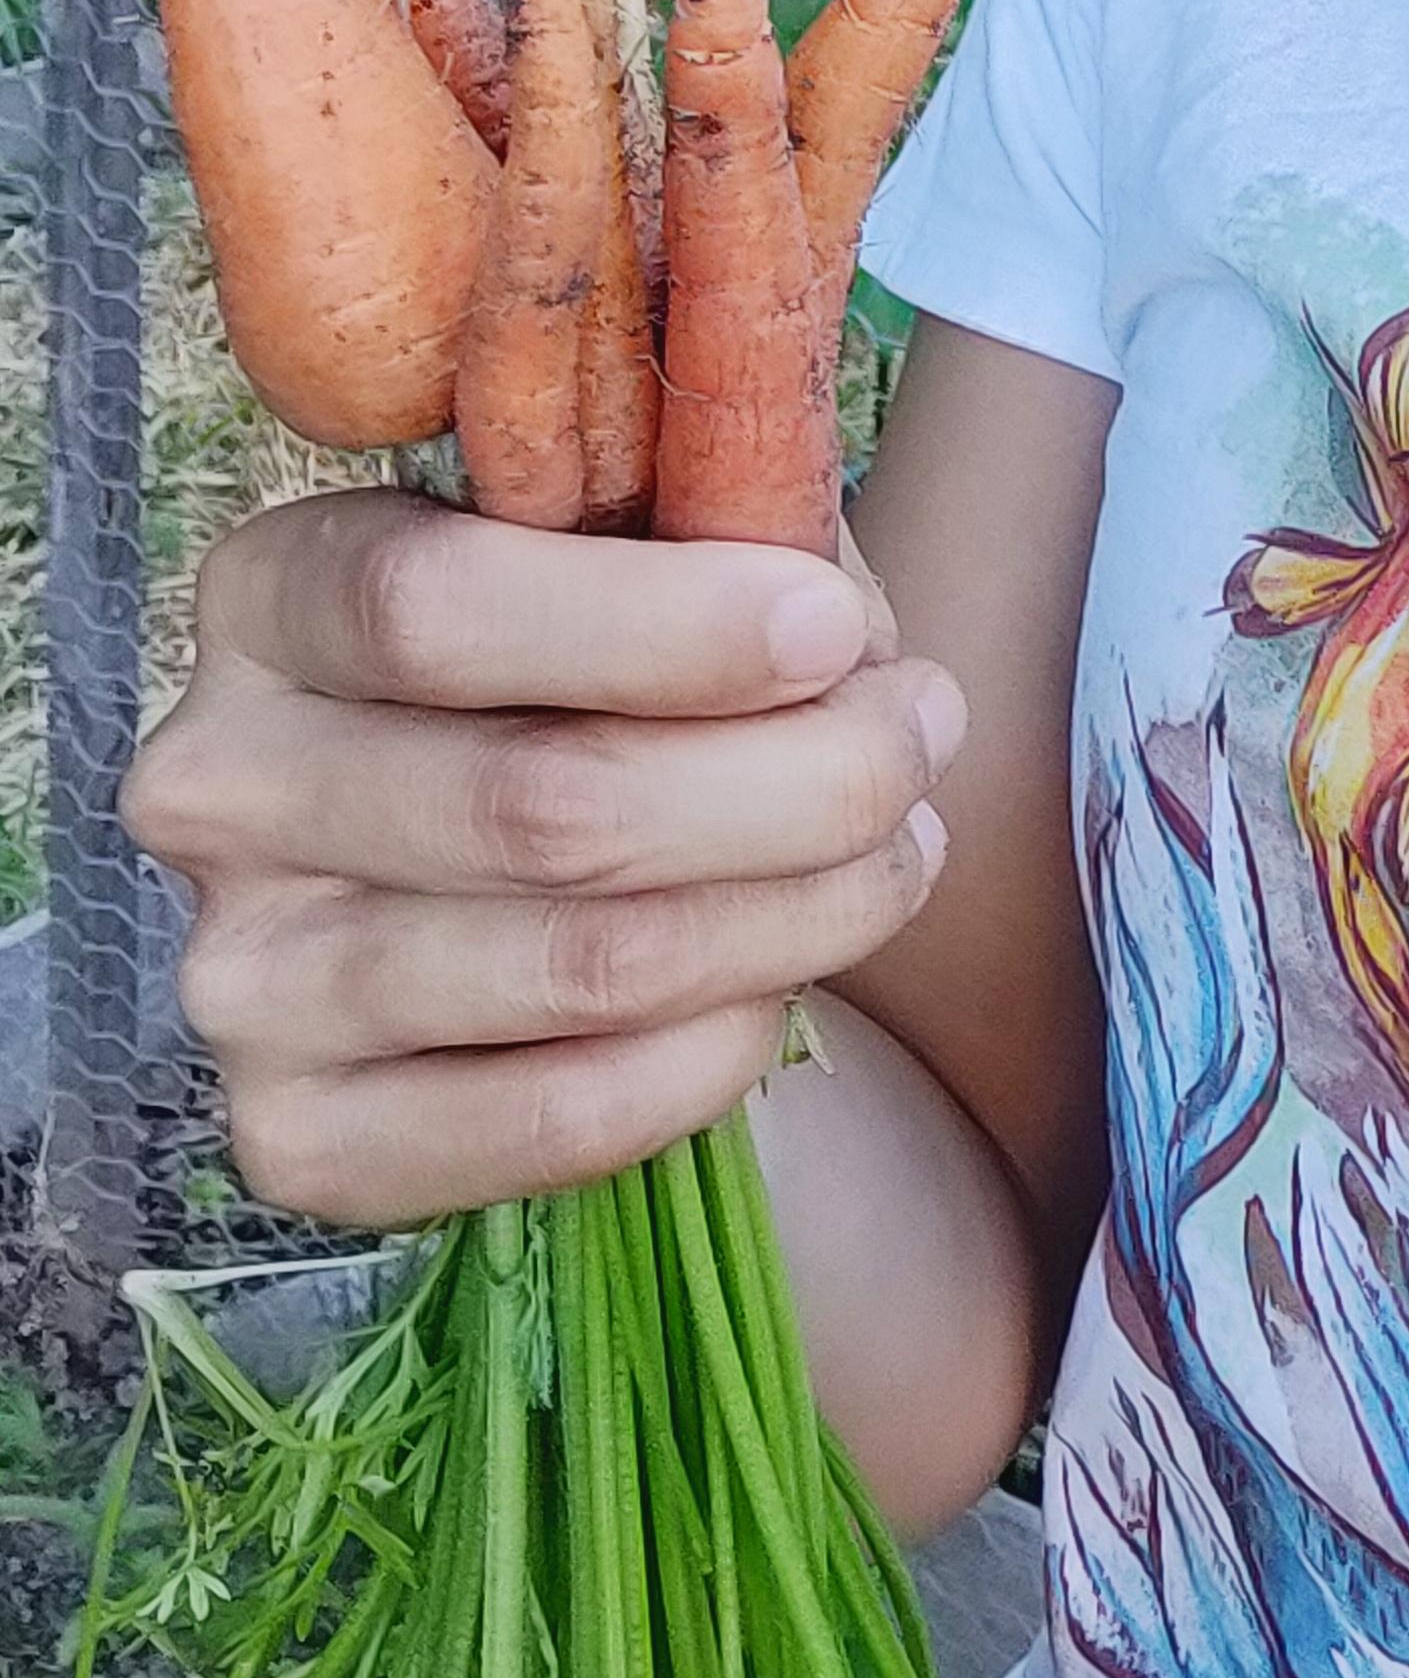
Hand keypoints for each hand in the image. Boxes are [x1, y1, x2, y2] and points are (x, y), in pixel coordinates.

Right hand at [130, 489, 965, 1225]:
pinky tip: (786, 981)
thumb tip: (838, 633)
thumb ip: (717, 538)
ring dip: (798, 911)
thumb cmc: (592, 655)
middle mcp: (219, 788)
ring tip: (900, 850)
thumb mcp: (633, 538)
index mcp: (270, 596)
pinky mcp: (297, 1138)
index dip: (665, 625)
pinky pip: (557, 1120)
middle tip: (921, 738)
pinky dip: (716, 1053)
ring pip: (581, 965)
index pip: (431, 608)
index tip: (838, 627)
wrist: (510, 850)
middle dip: (794, 778)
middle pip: (539, 806)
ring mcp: (243, 981)